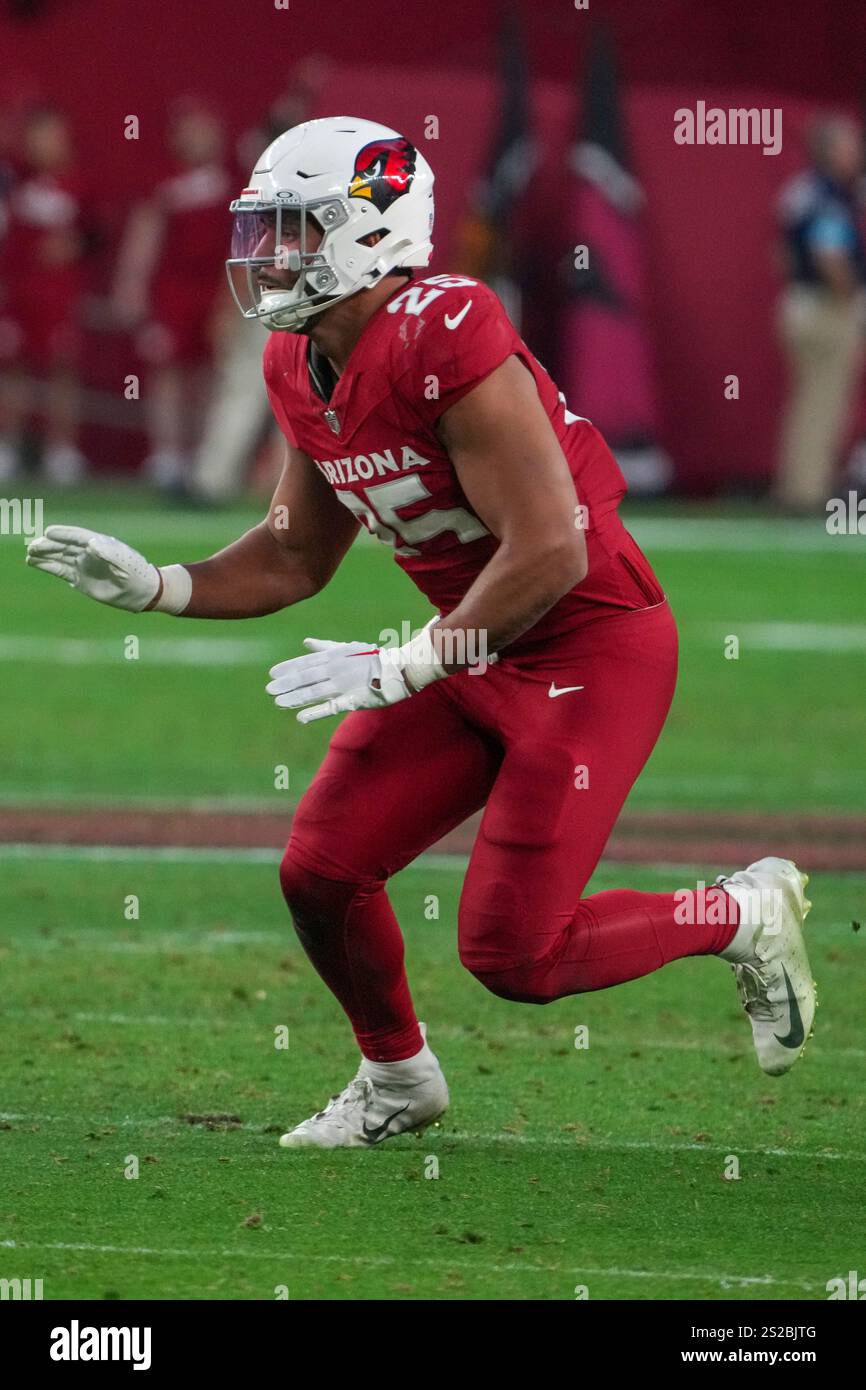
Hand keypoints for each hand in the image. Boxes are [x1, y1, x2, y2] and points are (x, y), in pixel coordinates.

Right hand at [26, 524, 160, 611]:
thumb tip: (91, 544)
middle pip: (64, 545)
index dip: (63, 534)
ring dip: (44, 554)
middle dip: (49, 545)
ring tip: (29, 553)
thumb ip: (109, 553)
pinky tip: (33, 563)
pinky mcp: (79, 578)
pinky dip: (47, 566)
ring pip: (59, 557)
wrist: (142, 591)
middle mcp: (88, 552)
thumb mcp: (125, 562)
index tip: (48, 532)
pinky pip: (59, 570)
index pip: (78, 536)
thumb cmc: (137, 573)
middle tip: (33, 546)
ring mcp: (83, 564)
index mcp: (100, 544)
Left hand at [267, 637, 413, 723]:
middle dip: (286, 684)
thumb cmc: (372, 657)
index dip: (288, 668)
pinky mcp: (353, 700)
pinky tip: (300, 718)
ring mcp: (343, 685)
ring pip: (314, 692)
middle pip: (306, 677)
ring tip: (278, 703)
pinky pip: (331, 707)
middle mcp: (335, 670)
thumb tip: (306, 642)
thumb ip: (325, 646)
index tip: (271, 674)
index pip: (305, 663)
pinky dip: (315, 712)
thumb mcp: (347, 648)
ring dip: (295, 698)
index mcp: (333, 657)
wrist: (398, 669)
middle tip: (269, 690)